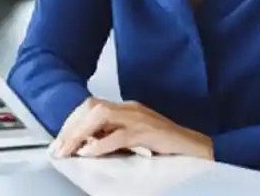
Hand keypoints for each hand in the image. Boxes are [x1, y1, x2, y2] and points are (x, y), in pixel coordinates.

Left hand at [50, 97, 212, 159]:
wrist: (200, 150)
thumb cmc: (169, 148)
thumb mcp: (135, 141)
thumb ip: (114, 139)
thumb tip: (87, 147)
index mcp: (127, 109)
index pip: (91, 107)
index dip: (73, 122)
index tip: (60, 140)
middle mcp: (131, 109)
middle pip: (91, 107)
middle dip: (71, 127)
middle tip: (58, 148)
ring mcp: (140, 118)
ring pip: (100, 115)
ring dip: (80, 133)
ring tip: (68, 150)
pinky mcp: (149, 132)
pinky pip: (120, 135)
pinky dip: (101, 144)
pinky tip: (89, 152)